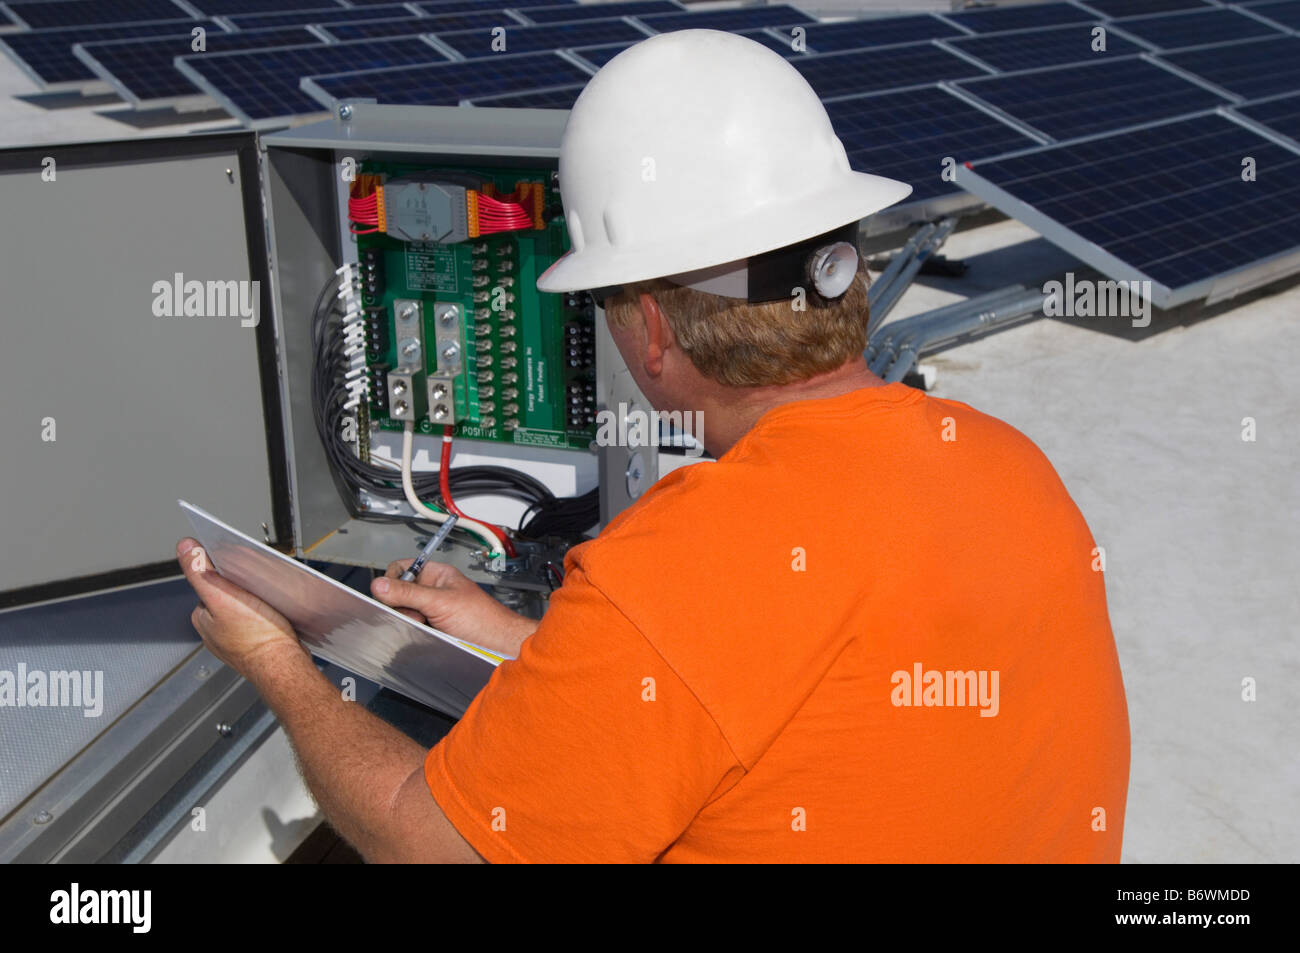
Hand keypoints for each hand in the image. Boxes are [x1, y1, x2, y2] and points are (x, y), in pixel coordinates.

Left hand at [177, 538, 304, 675]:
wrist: (285, 666)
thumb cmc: (257, 637)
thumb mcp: (223, 597)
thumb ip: (201, 573)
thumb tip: (184, 548)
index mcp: (203, 619)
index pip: (210, 584)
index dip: (227, 574)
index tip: (239, 572)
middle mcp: (216, 632)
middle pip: (229, 596)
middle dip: (243, 589)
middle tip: (258, 589)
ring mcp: (236, 641)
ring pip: (245, 610)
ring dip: (257, 603)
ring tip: (269, 604)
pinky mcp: (257, 645)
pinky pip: (260, 622)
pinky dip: (268, 617)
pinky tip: (276, 618)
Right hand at [370, 560, 537, 656]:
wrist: (496, 643)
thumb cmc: (481, 617)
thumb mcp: (439, 602)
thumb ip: (408, 593)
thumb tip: (379, 585)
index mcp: (436, 574)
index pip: (402, 568)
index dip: (393, 579)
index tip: (388, 593)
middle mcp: (432, 589)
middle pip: (399, 592)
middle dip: (401, 604)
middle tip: (415, 613)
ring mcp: (431, 608)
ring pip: (404, 610)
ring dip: (408, 619)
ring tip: (425, 624)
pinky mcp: (432, 625)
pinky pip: (411, 625)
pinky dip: (413, 629)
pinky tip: (425, 632)